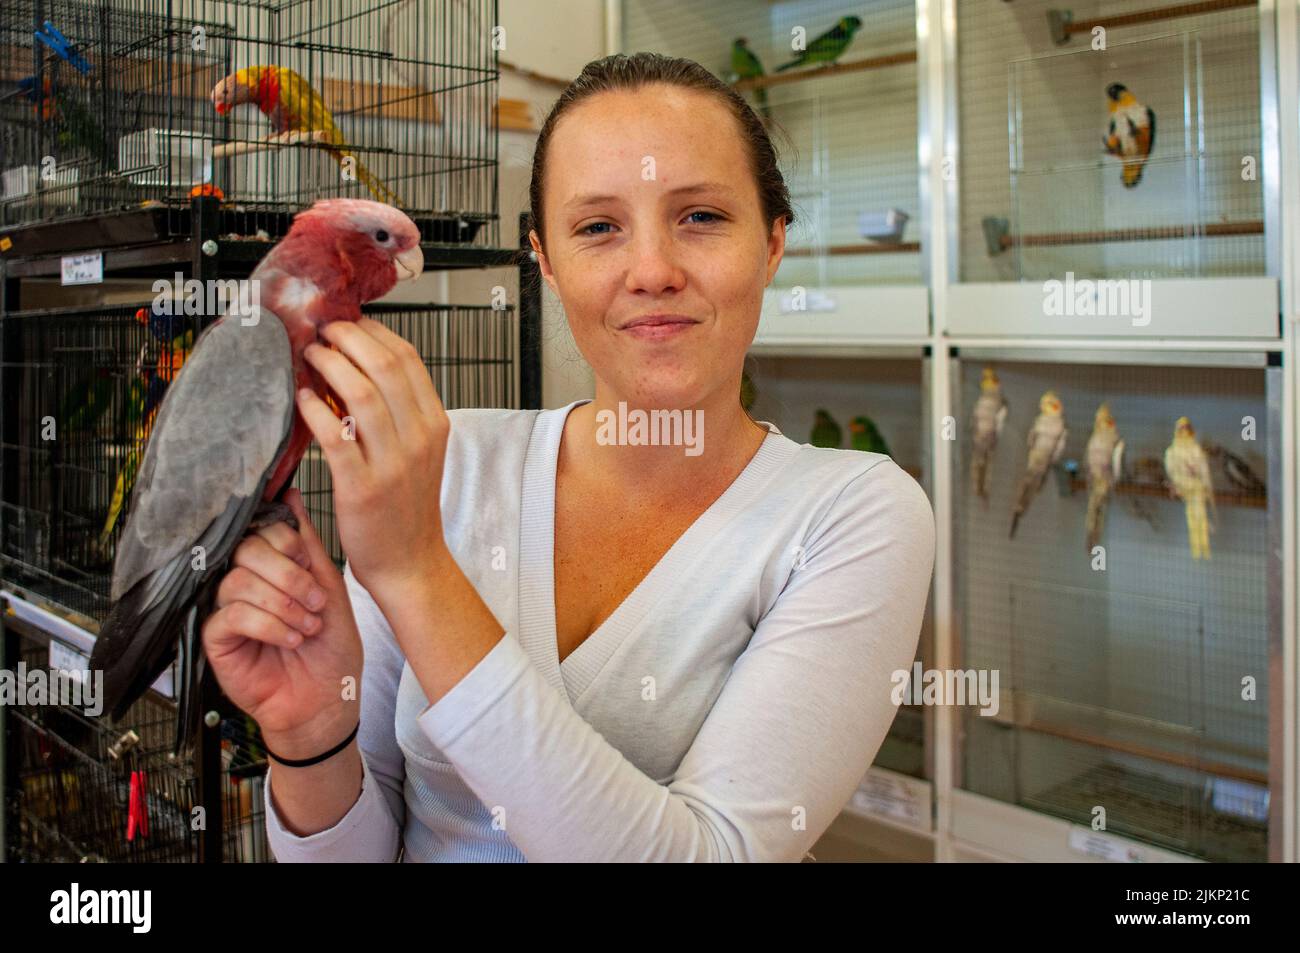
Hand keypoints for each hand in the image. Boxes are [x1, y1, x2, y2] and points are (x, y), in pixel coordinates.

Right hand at [201, 488, 361, 757]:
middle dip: (287, 573)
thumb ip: (309, 544)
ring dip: (282, 603)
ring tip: (307, 627)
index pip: (264, 530)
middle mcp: (247, 583)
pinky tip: (289, 638)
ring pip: (238, 581)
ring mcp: (228, 610)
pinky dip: (268, 624)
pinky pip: (232, 614)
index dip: (288, 543)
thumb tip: (291, 495)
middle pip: (246, 550)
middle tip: (315, 600)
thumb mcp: (330, 588)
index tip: (311, 566)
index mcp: (273, 567)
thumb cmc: (331, 649)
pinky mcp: (217, 639)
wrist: (328, 700)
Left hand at [296, 317, 449, 597]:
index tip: (347, 323)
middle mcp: (419, 438)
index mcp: (435, 424)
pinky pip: (334, 436)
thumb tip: (358, 366)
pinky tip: (302, 399)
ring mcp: (392, 463)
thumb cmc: (406, 507)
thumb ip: (399, 412)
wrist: (410, 563)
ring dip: (328, 365)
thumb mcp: (419, 452)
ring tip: (308, 357)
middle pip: (383, 366)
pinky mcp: (362, 487)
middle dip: (346, 338)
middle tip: (320, 331)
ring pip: (359, 393)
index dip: (373, 332)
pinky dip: (314, 409)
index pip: (407, 358)